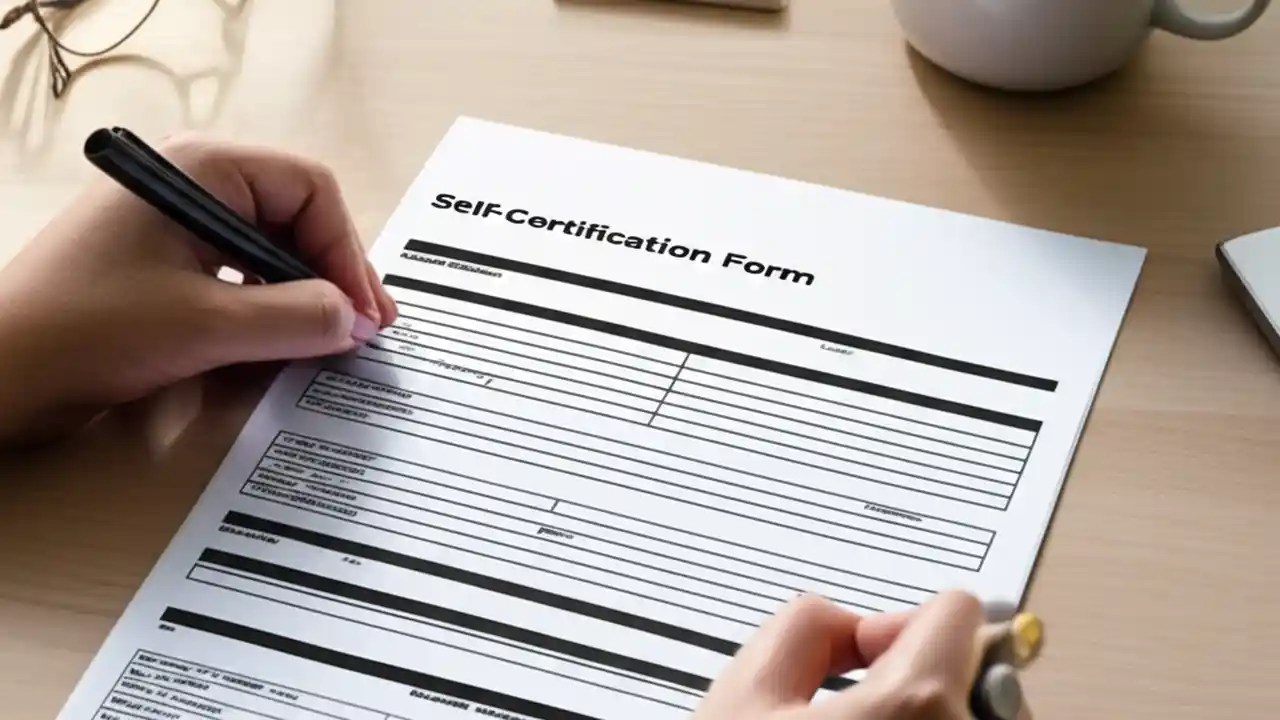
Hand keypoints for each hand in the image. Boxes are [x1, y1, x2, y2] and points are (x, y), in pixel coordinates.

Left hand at [0, 134, 396, 444]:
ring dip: (305, 292)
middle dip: (332, 273)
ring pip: (270, 247)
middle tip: (362, 329)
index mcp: (202, 171)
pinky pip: (240, 272)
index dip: (347, 251)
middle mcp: (194, 185)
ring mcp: (177, 223)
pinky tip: (286, 339)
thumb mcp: (207, 326)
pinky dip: (271, 304)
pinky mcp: (165, 262)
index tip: (366, 313)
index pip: (309, 189)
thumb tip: (357, 321)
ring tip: (333, 338)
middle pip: (295, 216)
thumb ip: (296, 318)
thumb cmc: (88, 330)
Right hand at [695, 591, 989, 719]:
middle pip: (983, 670)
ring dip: (942, 713)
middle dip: (929, 674)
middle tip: (867, 705)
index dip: (904, 620)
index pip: (959, 611)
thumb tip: (848, 619)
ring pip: (987, 715)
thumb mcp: (745, 692)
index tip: (877, 650)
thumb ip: (806, 622)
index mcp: (914, 706)